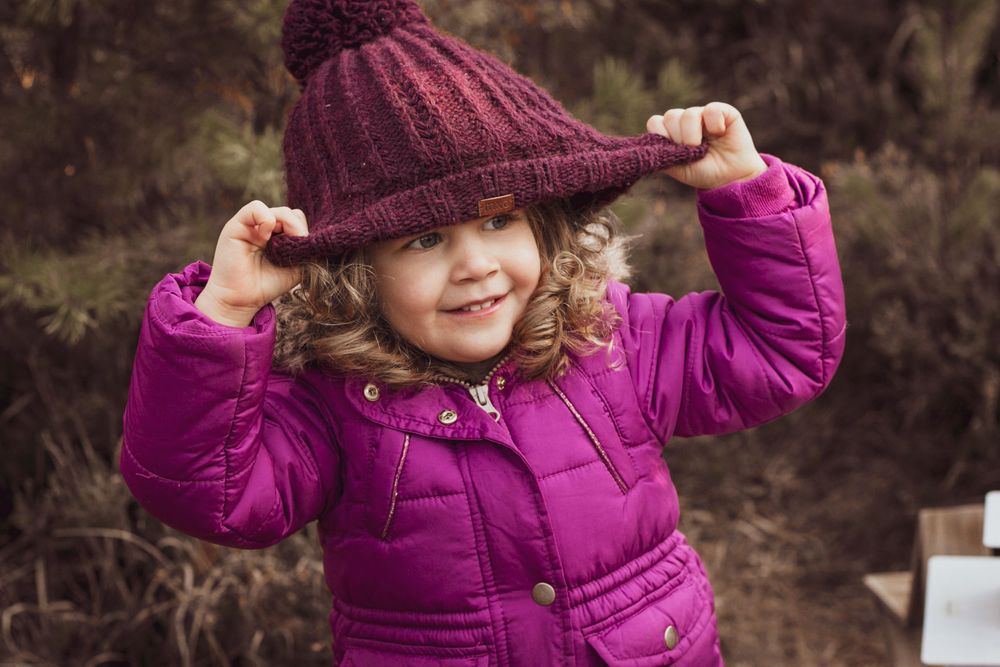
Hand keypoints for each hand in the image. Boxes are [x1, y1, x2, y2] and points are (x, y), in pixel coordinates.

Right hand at [196, 201, 308, 321]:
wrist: (240, 300)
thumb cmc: (267, 285)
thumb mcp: (297, 267)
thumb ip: (306, 247)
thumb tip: (306, 230)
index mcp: (280, 236)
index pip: (300, 221)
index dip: (303, 233)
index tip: (301, 251)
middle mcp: (266, 227)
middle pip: (293, 214)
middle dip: (297, 230)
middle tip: (291, 249)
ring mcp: (252, 224)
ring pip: (280, 210)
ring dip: (286, 226)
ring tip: (277, 246)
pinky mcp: (237, 224)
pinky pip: (256, 207)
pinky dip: (266, 219)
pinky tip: (264, 237)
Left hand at [647, 101, 767, 190]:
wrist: (731, 178)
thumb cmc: (704, 172)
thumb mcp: (679, 169)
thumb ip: (662, 157)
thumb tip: (648, 147)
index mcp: (672, 132)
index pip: (655, 122)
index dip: (661, 135)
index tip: (672, 150)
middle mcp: (686, 121)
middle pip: (671, 116)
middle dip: (679, 139)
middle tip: (692, 151)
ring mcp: (703, 114)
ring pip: (689, 114)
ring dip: (694, 135)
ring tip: (704, 148)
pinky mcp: (723, 111)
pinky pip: (711, 110)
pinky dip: (714, 124)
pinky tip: (720, 134)